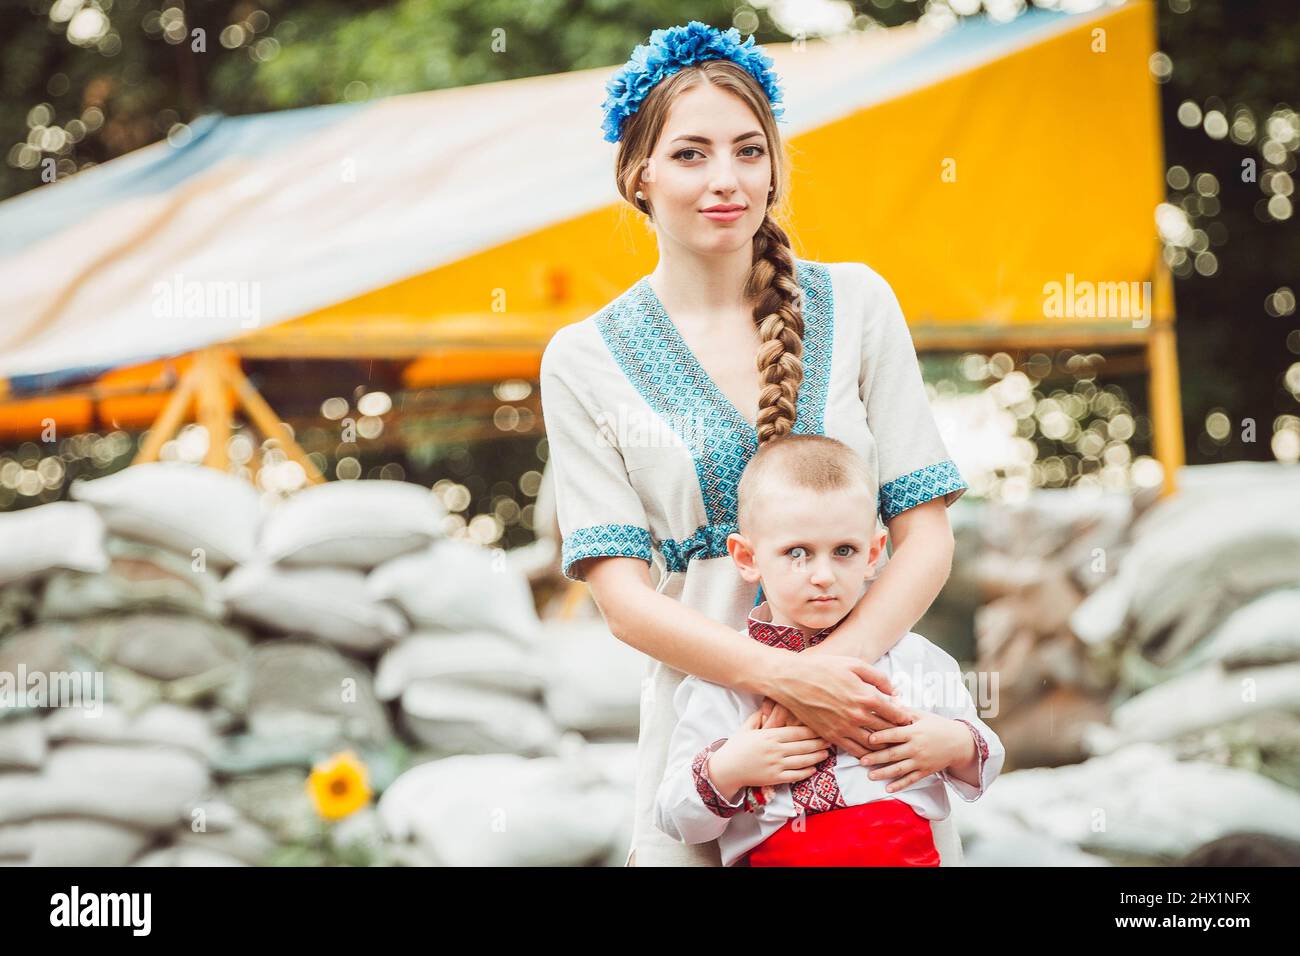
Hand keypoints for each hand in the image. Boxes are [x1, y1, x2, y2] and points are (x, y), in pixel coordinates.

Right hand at [707, 710, 829, 798]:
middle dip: (819, 743)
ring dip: (816, 757)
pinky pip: (795, 775)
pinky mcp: (774, 778)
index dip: (812, 731)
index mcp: (770, 735)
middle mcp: (775, 750)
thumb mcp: (745, 728)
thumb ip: (758, 718)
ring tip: (826, 754)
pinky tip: (813, 769)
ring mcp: (775, 765)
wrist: (726, 769)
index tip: (823, 728)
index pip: (797, 732)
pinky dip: (806, 772)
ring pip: (802, 761)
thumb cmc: (735, 747)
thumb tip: (766, 708)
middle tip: (831, 739)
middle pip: (803, 745)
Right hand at [762, 653, 914, 758]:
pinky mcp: (831, 736)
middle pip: (887, 732)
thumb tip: (894, 691)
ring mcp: (844, 728)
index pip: (895, 714)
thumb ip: (878, 678)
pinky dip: (865, 754)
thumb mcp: (855, 664)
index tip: (909, 720)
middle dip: (898, 734)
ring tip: (890, 747)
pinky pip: (854, 751)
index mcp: (866, 696)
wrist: (792, 680)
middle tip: (904, 736)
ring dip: (884, 747)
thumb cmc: (824, 668)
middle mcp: (857, 716)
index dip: (905, 718)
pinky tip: (869, 752)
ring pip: (872, 745)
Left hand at [858, 710, 974, 792]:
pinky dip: (900, 785)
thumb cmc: (939, 726)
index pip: (895, 734)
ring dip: (884, 773)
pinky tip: (888, 789)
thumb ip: (904, 710)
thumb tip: (888, 700)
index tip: (868, 738)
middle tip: (862, 761)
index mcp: (914, 732)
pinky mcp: (925, 771)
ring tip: (870, 776)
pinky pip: (911, 779)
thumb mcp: (922, 715)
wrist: (959, 742)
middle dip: (876, 758)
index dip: (882, 736)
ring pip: (900, 769)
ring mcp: (921, 761)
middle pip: (893, 754)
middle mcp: (916, 747)